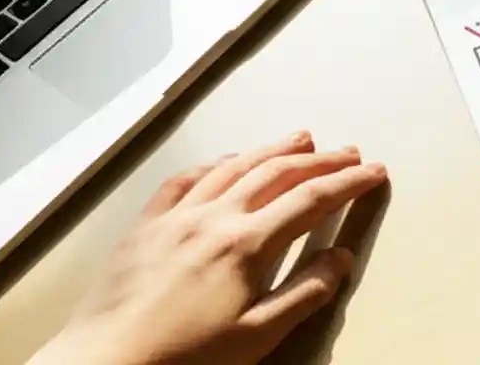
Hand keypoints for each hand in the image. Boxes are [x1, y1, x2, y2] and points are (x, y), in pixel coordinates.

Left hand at [29, 131, 387, 364]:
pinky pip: (185, 179)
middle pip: (278, 173)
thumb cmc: (182, 358)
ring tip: (301, 138)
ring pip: (235, 167)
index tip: (373, 171)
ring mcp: (177, 216)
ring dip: (273, 149)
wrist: (106, 362)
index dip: (348, 183)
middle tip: (348, 152)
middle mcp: (214, 218)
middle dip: (320, 160)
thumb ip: (304, 293)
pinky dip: (215, 164)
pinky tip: (228, 162)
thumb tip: (340, 258)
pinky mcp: (146, 225)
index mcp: (246, 245)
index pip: (311, 200)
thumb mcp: (256, 336)